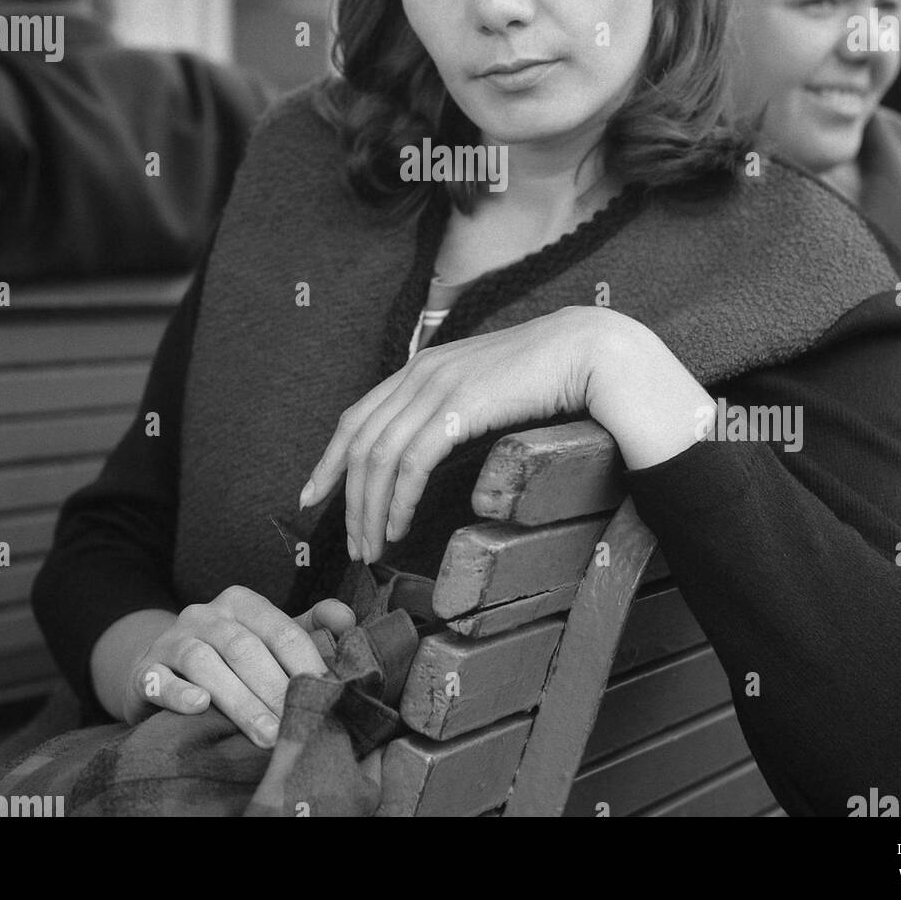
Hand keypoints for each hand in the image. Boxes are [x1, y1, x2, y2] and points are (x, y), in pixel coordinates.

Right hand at [124, 588, 354, 744]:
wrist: (159, 670)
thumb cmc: (226, 658)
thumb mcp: (266, 637)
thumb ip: (307, 627)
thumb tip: (347, 618)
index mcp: (241, 602)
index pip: (281, 629)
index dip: (306, 663)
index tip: (327, 694)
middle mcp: (205, 614)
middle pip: (245, 648)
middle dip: (275, 689)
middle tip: (298, 726)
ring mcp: (172, 640)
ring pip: (206, 664)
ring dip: (240, 702)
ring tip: (266, 734)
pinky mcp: (145, 670)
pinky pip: (160, 680)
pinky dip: (180, 694)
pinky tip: (200, 708)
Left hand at [301, 306, 712, 563]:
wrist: (588, 351)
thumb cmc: (546, 376)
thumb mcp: (484, 389)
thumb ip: (454, 407)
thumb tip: (434, 444)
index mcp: (421, 367)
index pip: (357, 416)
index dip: (330, 459)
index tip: (312, 495)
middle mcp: (420, 372)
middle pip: (360, 442)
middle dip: (347, 499)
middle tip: (352, 545)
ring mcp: (437, 386)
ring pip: (379, 457)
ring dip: (370, 509)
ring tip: (372, 548)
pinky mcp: (459, 406)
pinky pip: (411, 462)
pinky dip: (397, 500)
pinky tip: (398, 527)